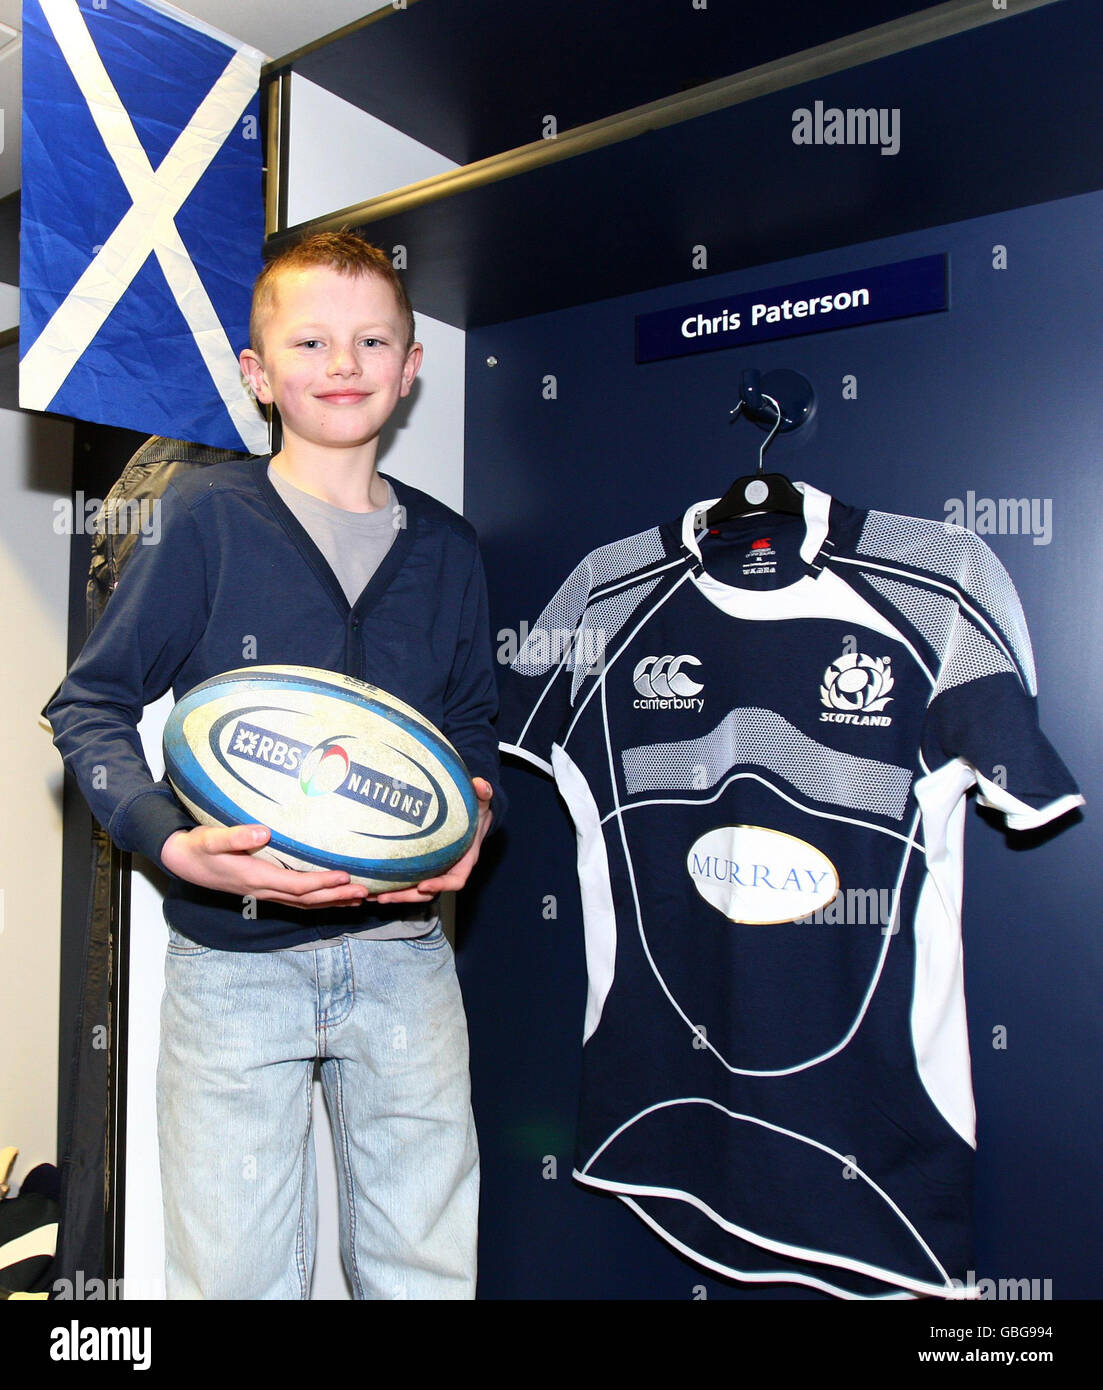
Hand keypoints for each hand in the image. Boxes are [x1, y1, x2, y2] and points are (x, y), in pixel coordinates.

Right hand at [160, 823, 369, 908]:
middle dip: (336, 896)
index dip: (321, 882)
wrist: (184, 862)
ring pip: (305, 905)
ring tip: (359, 900)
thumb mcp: (211, 839)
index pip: (296, 885)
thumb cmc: (200, 847)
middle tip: (365, 893)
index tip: (345, 877)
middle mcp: (264, 890)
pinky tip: (336, 898)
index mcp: (255, 877)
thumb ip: (235, 836)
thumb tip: (263, 831)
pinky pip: (298, 902)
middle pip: (307, 900)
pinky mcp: (266, 891)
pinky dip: (320, 902)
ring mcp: (266, 894)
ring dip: (332, 902)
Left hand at [368, 777, 493, 904]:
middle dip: (407, 896)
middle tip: (385, 897)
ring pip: (416, 890)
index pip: (456, 880)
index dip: (441, 885)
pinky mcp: (422, 865)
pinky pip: (408, 879)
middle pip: (429, 892)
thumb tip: (481, 785)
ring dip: (395, 894)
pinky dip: (391, 884)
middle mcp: (449, 868)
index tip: (423, 885)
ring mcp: (435, 869)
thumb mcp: (482, 799)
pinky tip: (372, 884)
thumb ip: (483, 792)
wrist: (472, 814)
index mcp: (465, 859)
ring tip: (373, 896)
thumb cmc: (477, 809)